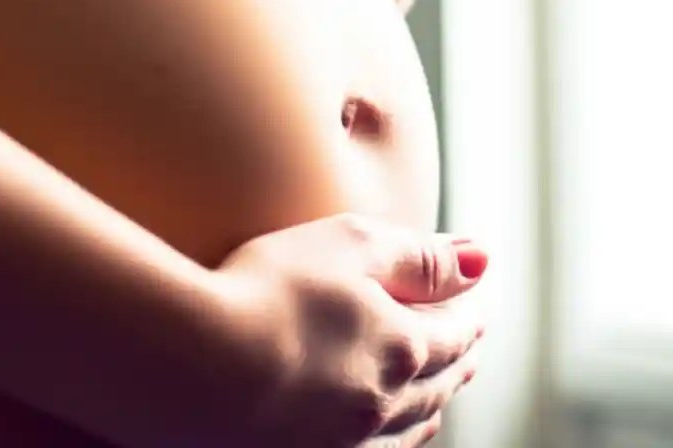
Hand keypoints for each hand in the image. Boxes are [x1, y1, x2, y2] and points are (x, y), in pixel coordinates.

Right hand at [203, 214, 487, 446]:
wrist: (190, 367)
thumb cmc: (266, 292)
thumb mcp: (351, 245)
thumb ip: (420, 256)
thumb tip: (482, 260)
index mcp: (404, 347)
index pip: (458, 328)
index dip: (470, 308)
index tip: (476, 295)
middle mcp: (386, 403)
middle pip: (441, 379)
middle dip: (459, 354)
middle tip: (470, 341)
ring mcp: (348, 442)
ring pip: (413, 426)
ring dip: (435, 400)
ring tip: (441, 387)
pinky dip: (397, 439)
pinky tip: (390, 434)